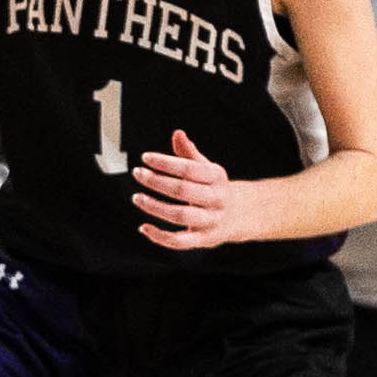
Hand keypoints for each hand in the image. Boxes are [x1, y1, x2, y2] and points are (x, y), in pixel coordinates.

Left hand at [134, 132, 263, 250]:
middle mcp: (216, 199)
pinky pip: (180, 242)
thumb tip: (178, 134)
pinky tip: (144, 228)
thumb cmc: (214, 188)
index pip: (190, 168)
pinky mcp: (203, 240)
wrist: (239, 215)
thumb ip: (189, 153)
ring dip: (155, 207)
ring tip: (137, 198)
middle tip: (138, 173)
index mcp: (217, 178)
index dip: (166, 162)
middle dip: (157, 181)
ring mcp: (210, 221)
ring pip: (180, 215)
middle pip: (183, 190)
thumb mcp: (207, 168)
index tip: (146, 158)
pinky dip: (160, 237)